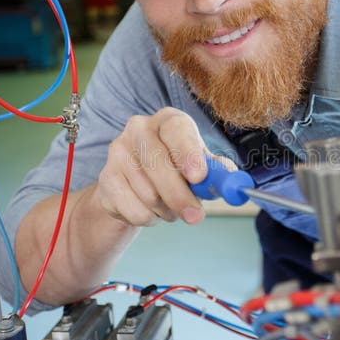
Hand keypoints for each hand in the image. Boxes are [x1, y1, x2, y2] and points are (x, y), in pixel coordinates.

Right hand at [95, 107, 233, 226]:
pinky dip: (150, 218)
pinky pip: (134, 210)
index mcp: (167, 121)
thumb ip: (217, 173)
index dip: (188, 153)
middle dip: (179, 195)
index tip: (199, 177)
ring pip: (148, 193)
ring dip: (167, 210)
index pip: (176, 129)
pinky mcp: (106, 180)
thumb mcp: (200, 168)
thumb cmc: (175, 172)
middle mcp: (139, 129)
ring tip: (170, 206)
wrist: (134, 188)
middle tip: (195, 216)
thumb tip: (233, 181)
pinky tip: (150, 209)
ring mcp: (118, 153)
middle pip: (157, 163)